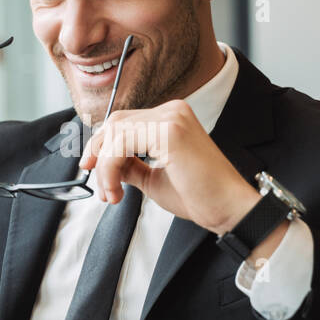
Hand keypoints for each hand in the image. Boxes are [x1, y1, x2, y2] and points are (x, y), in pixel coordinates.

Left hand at [78, 100, 258, 234]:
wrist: (229, 208)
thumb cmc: (201, 196)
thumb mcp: (154, 178)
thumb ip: (131, 165)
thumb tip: (106, 164)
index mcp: (171, 117)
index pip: (124, 121)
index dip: (101, 144)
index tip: (90, 168)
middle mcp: (172, 111)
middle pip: (115, 122)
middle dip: (97, 154)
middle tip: (98, 185)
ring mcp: (171, 118)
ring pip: (115, 134)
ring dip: (105, 168)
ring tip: (112, 195)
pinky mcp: (170, 132)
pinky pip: (123, 145)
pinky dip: (111, 170)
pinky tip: (118, 192)